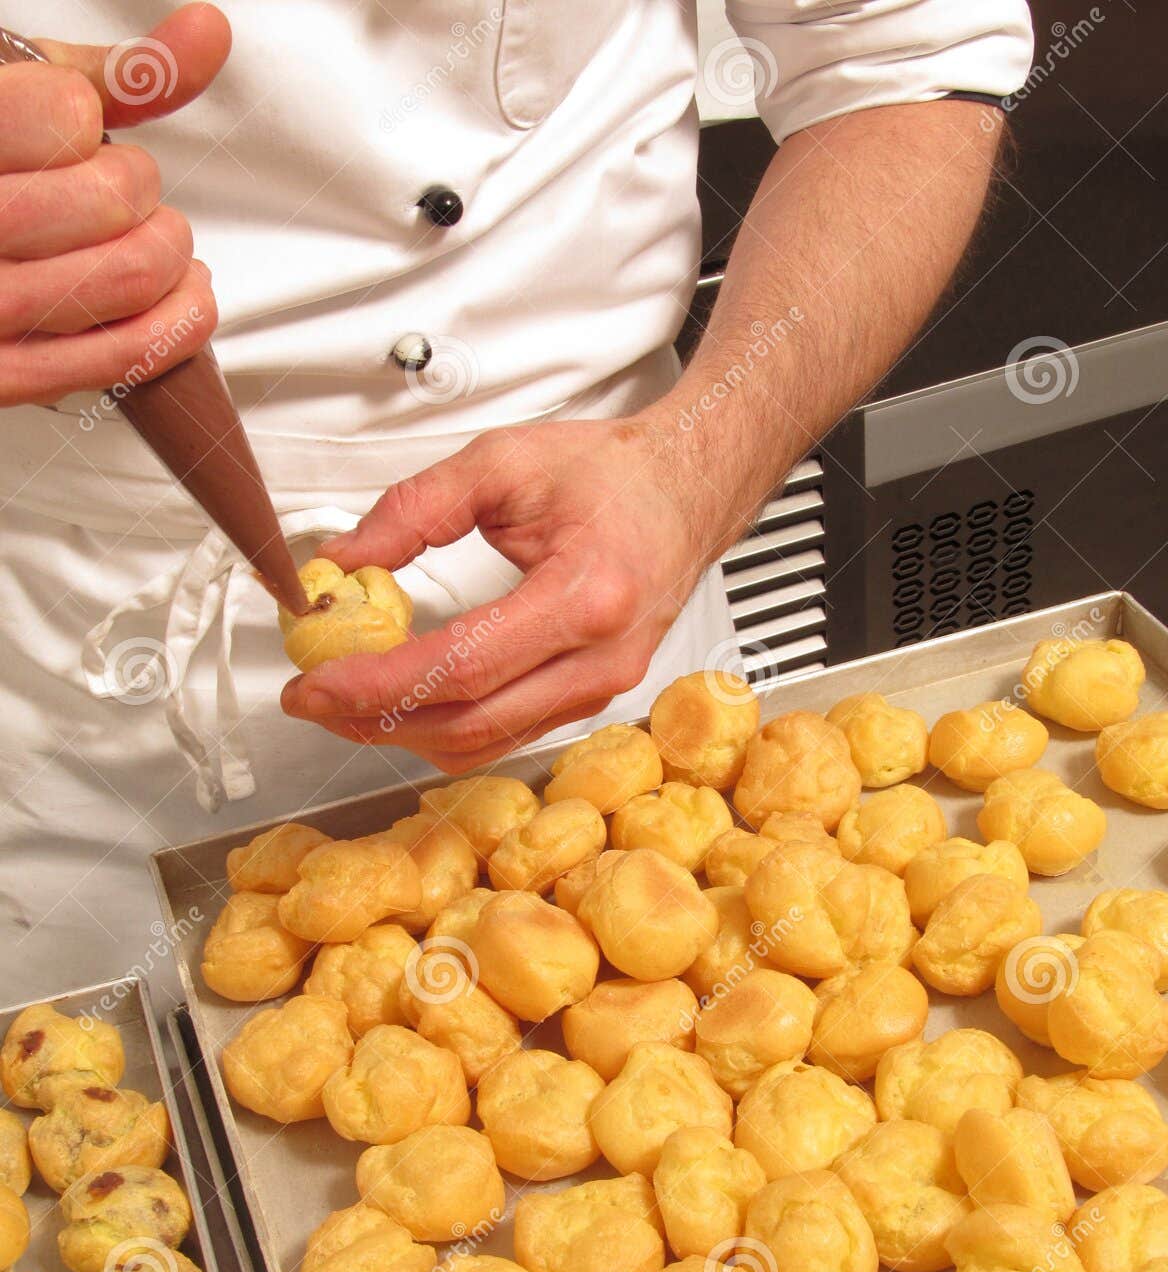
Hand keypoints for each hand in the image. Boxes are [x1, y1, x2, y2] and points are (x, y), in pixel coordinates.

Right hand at [0, 4, 229, 405]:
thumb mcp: (15, 95)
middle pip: (111, 198)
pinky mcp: (6, 377)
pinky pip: (127, 353)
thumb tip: (209, 32)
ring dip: (169, 251)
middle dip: (137, 184)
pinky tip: (186, 292)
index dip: (85, 118)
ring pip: (130, 275)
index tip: (72, 128)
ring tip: (158, 238)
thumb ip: (113, 75)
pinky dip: (180, 320)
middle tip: (122, 187)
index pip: (68, 116)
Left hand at [280, 416, 715, 770]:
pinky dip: (443, 727)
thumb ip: (414, 508)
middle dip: (375, 720)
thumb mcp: (503, 462)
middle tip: (310, 699)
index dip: (380, 684)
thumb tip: (344, 561)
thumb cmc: (613, 476)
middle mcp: (601, 659)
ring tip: (344, 703)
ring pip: (485, 742)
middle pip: (470, 722)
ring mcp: (601, 689)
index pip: (465, 666)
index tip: (318, 682)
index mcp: (587, 596)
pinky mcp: (590, 701)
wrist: (686, 491)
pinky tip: (402, 704)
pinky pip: (506, 735)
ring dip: (403, 732)